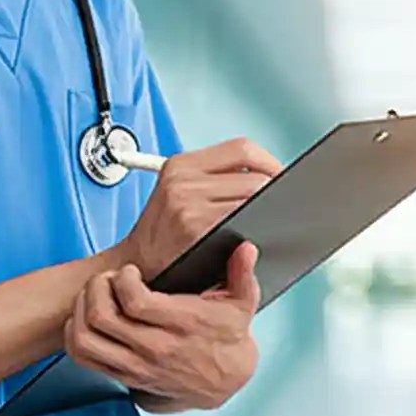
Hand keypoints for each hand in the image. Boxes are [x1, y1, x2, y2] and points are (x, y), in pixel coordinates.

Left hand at [65, 242, 261, 412]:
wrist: (225, 381)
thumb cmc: (228, 336)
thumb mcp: (243, 303)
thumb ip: (243, 273)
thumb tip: (246, 248)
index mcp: (182, 325)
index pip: (136, 302)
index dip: (124, 279)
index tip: (131, 271)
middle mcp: (155, 348)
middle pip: (102, 317)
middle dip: (97, 287)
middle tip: (108, 279)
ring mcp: (136, 365)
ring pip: (85, 339)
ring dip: (81, 310)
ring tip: (96, 296)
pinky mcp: (124, 375)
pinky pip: (83, 356)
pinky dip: (74, 334)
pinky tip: (88, 317)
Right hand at [117, 138, 281, 279]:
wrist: (135, 266)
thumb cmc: (163, 235)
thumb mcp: (177, 193)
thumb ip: (213, 180)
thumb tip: (268, 178)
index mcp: (180, 165)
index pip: (241, 149)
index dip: (269, 161)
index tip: (279, 176)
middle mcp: (182, 179)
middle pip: (253, 175)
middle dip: (273, 192)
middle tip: (278, 206)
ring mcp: (187, 203)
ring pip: (252, 197)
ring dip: (268, 211)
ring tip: (268, 221)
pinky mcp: (194, 226)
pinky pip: (242, 220)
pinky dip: (255, 228)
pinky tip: (253, 236)